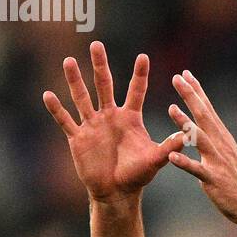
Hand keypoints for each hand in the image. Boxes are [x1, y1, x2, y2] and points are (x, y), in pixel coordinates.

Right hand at [43, 42, 184, 205]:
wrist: (115, 192)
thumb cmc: (137, 175)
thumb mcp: (156, 159)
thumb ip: (170, 146)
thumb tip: (188, 134)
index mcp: (130, 117)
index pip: (136, 90)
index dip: (140, 74)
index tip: (143, 57)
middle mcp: (110, 116)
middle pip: (104, 85)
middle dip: (100, 65)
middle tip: (97, 44)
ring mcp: (92, 125)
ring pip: (82, 97)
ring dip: (75, 80)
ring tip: (69, 61)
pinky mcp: (78, 137)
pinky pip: (65, 120)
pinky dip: (56, 109)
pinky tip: (47, 95)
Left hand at [166, 70, 236, 227]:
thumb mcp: (225, 153)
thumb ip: (213, 138)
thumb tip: (201, 124)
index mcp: (221, 137)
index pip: (207, 109)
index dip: (196, 90)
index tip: (185, 73)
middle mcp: (220, 144)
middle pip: (203, 115)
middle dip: (190, 95)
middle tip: (176, 77)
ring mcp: (217, 161)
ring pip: (200, 138)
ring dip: (185, 123)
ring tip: (170, 108)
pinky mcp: (214, 179)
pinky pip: (197, 170)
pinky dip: (185, 162)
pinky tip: (171, 157)